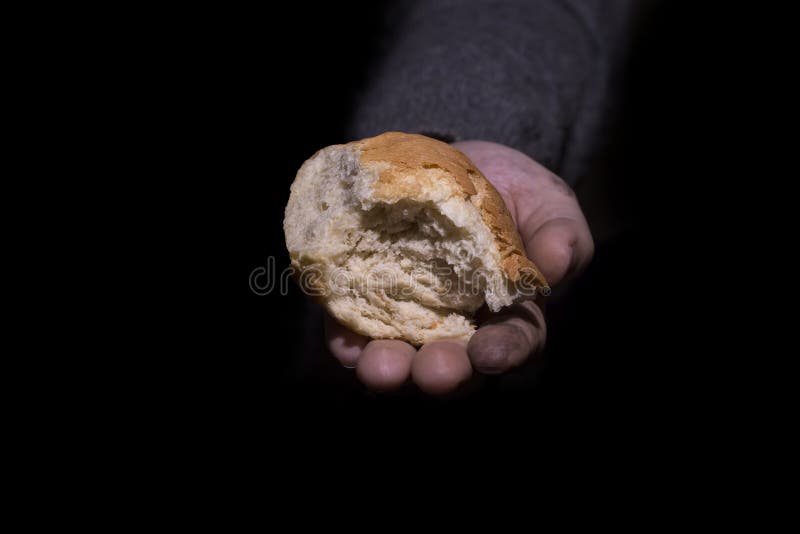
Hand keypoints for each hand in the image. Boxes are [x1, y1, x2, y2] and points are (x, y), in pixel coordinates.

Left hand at [323, 141, 593, 394]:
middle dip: (443, 373)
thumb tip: (556, 265)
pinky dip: (347, 340)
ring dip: (390, 367)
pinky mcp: (366, 300)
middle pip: (454, 364)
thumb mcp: (548, 202)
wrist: (449, 164)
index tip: (489, 353)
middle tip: (433, 372)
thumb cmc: (510, 192)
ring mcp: (410, 318)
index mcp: (510, 315)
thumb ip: (562, 234)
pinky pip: (353, 329)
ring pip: (401, 356)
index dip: (505, 352)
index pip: (514, 343)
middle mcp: (458, 329)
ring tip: (379, 369)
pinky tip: (343, 345)